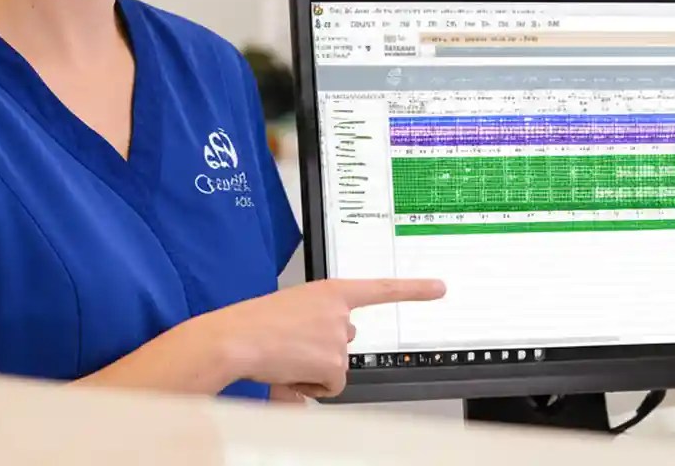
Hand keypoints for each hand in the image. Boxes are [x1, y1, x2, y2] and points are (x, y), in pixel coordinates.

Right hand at [201, 278, 446, 398]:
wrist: (235, 338)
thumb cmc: (252, 323)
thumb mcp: (291, 309)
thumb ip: (316, 321)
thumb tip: (329, 354)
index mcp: (330, 291)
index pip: (381, 289)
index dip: (413, 290)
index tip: (439, 288)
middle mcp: (341, 312)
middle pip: (345, 341)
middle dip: (322, 350)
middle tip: (290, 346)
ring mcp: (339, 337)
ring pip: (335, 367)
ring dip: (312, 370)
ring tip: (284, 356)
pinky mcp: (334, 363)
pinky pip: (330, 386)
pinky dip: (310, 385)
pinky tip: (289, 370)